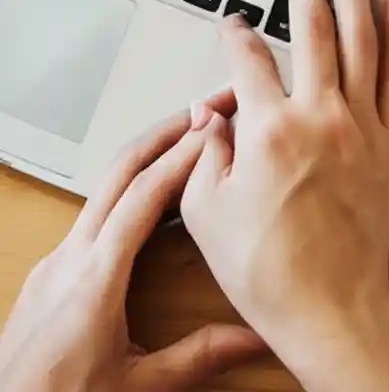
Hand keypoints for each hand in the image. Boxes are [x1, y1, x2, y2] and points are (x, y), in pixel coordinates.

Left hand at [0, 95, 265, 391]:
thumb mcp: (138, 386)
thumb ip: (199, 357)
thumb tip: (255, 336)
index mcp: (93, 279)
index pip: (144, 196)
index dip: (184, 156)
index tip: (217, 129)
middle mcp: (69, 260)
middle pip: (119, 172)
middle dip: (166, 132)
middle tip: (208, 108)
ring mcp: (55, 262)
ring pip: (105, 188)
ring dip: (149, 156)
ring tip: (191, 140)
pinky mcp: (51, 274)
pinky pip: (95, 213)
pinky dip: (132, 188)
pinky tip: (157, 196)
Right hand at [180, 0, 388, 391]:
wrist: (330, 305)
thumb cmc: (268, 268)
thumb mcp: (206, 210)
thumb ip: (206, 149)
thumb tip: (211, 111)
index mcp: (268, 131)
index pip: (248, 58)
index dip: (236, 32)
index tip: (233, 20)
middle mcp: (320, 117)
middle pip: (314, 30)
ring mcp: (362, 126)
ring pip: (362, 39)